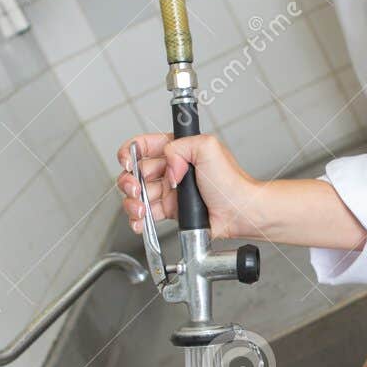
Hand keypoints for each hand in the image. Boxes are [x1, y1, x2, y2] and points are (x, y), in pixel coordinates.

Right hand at [116, 132, 260, 241]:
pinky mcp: (169, 210)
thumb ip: (180, 146)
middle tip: (138, 189)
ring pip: (137, 194)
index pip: (144, 145)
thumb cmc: (230, 181)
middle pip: (135, 172)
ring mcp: (169, 190)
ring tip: (142, 207)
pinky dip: (138, 219)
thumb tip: (166, 164)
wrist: (238, 211)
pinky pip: (146, 214)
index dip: (130, 152)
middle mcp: (171, 168)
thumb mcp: (207, 147)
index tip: (128, 161)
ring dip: (133, 202)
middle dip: (130, 181)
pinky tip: (141, 221)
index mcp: (178, 150)